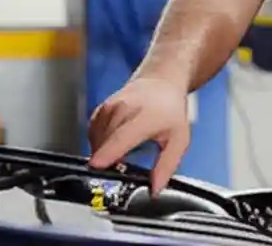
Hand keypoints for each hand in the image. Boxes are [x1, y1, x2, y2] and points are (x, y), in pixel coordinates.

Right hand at [87, 76, 190, 193]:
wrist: (162, 82)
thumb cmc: (171, 111)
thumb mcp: (179, 140)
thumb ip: (166, 166)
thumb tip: (154, 190)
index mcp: (146, 116)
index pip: (122, 136)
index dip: (108, 152)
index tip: (97, 166)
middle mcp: (124, 108)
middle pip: (105, 139)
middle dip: (105, 160)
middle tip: (112, 175)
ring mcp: (110, 106)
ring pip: (96, 136)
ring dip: (101, 152)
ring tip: (115, 161)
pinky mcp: (101, 108)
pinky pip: (92, 130)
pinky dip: (97, 143)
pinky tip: (110, 148)